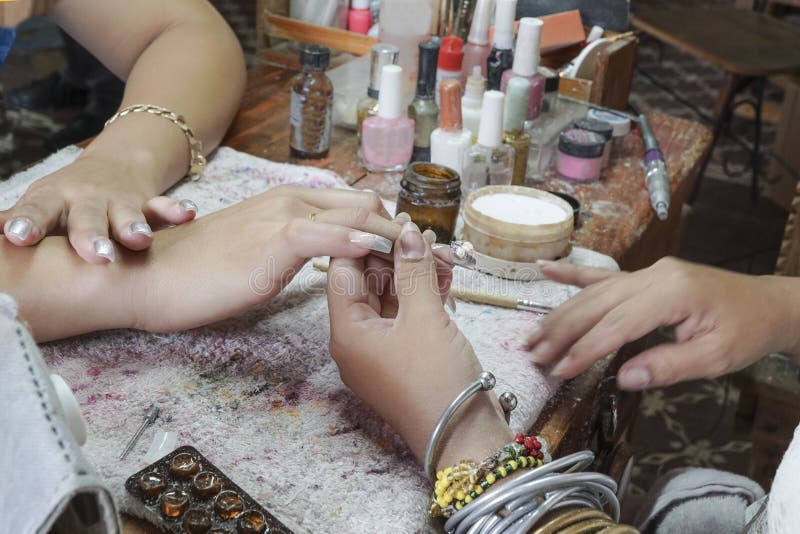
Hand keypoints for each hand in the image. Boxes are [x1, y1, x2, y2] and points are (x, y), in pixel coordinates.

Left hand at [1, 153, 195, 262]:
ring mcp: (119, 200)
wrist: (117, 164)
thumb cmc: (67, 199)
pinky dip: (175, 210)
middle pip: (87, 218)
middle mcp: (86, 198)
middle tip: (96, 256)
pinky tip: (188, 214)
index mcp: (54, 200)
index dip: (29, 223)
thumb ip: (18, 220)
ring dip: (133, 225)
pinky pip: (163, 206)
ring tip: (139, 241)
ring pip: (127, 214)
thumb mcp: (41, 205)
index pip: (38, 212)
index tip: (18, 237)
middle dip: (91, 236)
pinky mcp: (147, 203)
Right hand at [124, 185, 400, 332]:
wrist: (148, 276)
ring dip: (390, 240)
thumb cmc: (198, 270)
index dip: (386, 227)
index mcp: (289, 203)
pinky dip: (355, 243)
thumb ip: (292, 248)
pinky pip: (326, 236)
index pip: (356, 205)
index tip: (408, 255)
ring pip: (356, 216)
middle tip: (419, 263)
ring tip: (415, 266)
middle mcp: (292, 201)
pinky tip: (373, 255)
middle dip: (398, 232)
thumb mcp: (256, 253)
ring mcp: (283, 216)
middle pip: (366, 204)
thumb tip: (323, 256)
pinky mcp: (274, 240)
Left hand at [326, 222, 511, 468]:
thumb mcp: (425, 317)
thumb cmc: (436, 382)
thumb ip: (414, 269)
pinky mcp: (405, 354)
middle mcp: (357, 340)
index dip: (366, 240)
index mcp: (347, 332)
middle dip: (398, 256)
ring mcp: (382, 348)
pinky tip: (446, 275)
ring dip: (416, 273)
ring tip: (444, 254)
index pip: (342, 270)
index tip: (393, 219)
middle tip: (425, 235)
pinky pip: (408, 314)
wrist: (465, 436)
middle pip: (368, 282)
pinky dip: (425, 294)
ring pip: (392, 296)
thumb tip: (407, 232)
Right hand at [526, 257, 799, 389]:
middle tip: (533, 355)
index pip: (617, 324)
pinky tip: (545, 269)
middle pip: (597, 304)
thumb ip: (669, 366)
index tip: (559, 369)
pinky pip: (603, 275)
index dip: (586, 348)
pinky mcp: (646, 276)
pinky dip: (573, 274)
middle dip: (562, 332)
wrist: (769, 304)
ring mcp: (648, 272)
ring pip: (594, 292)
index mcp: (673, 293)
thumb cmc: (746, 332)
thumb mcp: (716, 358)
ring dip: (561, 314)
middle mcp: (654, 276)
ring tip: (533, 335)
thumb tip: (623, 379)